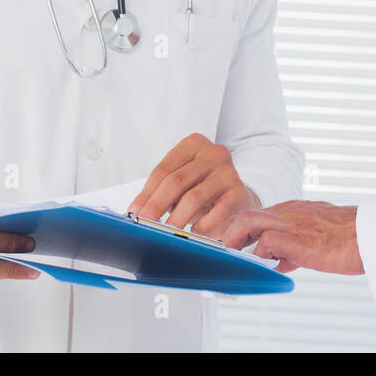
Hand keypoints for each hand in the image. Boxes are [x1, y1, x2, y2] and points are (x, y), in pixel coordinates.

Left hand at [127, 133, 259, 238]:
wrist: (236, 198)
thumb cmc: (201, 188)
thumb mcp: (180, 183)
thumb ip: (160, 191)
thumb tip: (136, 210)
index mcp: (194, 144)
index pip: (164, 169)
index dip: (146, 193)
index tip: (135, 212)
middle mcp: (213, 153)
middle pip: (177, 181)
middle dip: (157, 205)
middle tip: (146, 224)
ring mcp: (229, 172)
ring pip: (194, 197)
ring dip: (177, 219)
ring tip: (167, 232)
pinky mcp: (240, 193)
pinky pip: (218, 212)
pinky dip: (202, 225)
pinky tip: (194, 231)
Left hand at [221, 200, 363, 274]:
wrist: (370, 236)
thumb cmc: (350, 238)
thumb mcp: (319, 235)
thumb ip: (297, 244)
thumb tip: (281, 260)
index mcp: (295, 210)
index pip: (261, 215)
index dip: (244, 231)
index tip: (237, 246)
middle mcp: (290, 212)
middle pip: (248, 214)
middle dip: (233, 234)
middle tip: (230, 252)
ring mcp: (292, 224)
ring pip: (249, 221)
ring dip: (237, 240)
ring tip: (236, 257)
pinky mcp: (298, 240)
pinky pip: (267, 242)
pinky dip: (262, 256)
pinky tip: (268, 267)